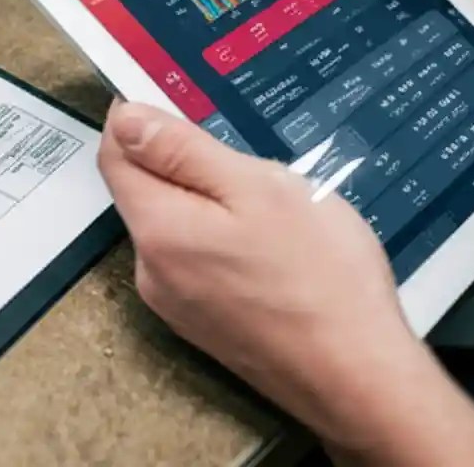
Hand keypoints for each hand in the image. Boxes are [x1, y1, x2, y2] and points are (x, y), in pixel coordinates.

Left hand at [98, 101, 473, 462]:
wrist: (358, 377)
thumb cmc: (320, 279)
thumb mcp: (258, 189)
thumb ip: (182, 152)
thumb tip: (126, 119)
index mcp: (158, 230)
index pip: (115, 156)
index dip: (136, 117)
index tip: (174, 95)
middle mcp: (152, 271)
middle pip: (145, 191)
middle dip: (183, 161)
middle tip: (246, 152)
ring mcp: (177, 303)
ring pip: (176, 225)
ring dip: (209, 201)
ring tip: (271, 203)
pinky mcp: (204, 323)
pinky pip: (198, 260)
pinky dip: (223, 238)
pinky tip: (273, 244)